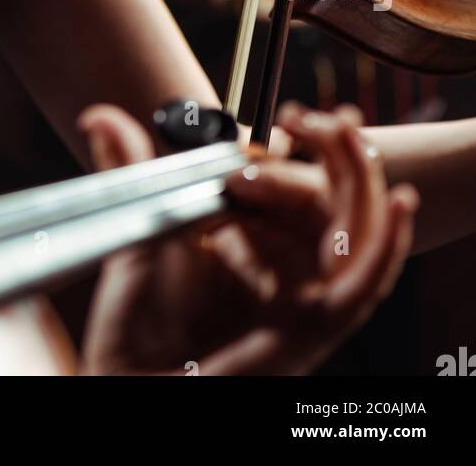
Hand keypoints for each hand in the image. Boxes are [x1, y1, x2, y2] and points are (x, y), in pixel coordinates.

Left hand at [78, 102, 416, 375]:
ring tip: (344, 133)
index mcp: (258, 255)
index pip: (302, 193)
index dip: (309, 150)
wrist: (129, 380)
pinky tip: (396, 203)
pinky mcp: (310, 326)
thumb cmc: (137, 325)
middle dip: (339, 155)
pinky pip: (363, 286)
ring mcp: (303, 303)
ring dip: (359, 179)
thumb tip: (100, 117)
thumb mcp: (141, 230)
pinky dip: (385, 245)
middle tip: (317, 118)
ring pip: (355, 234)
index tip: (292, 115)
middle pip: (337, 207)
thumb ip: (129, 169)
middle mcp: (289, 279)